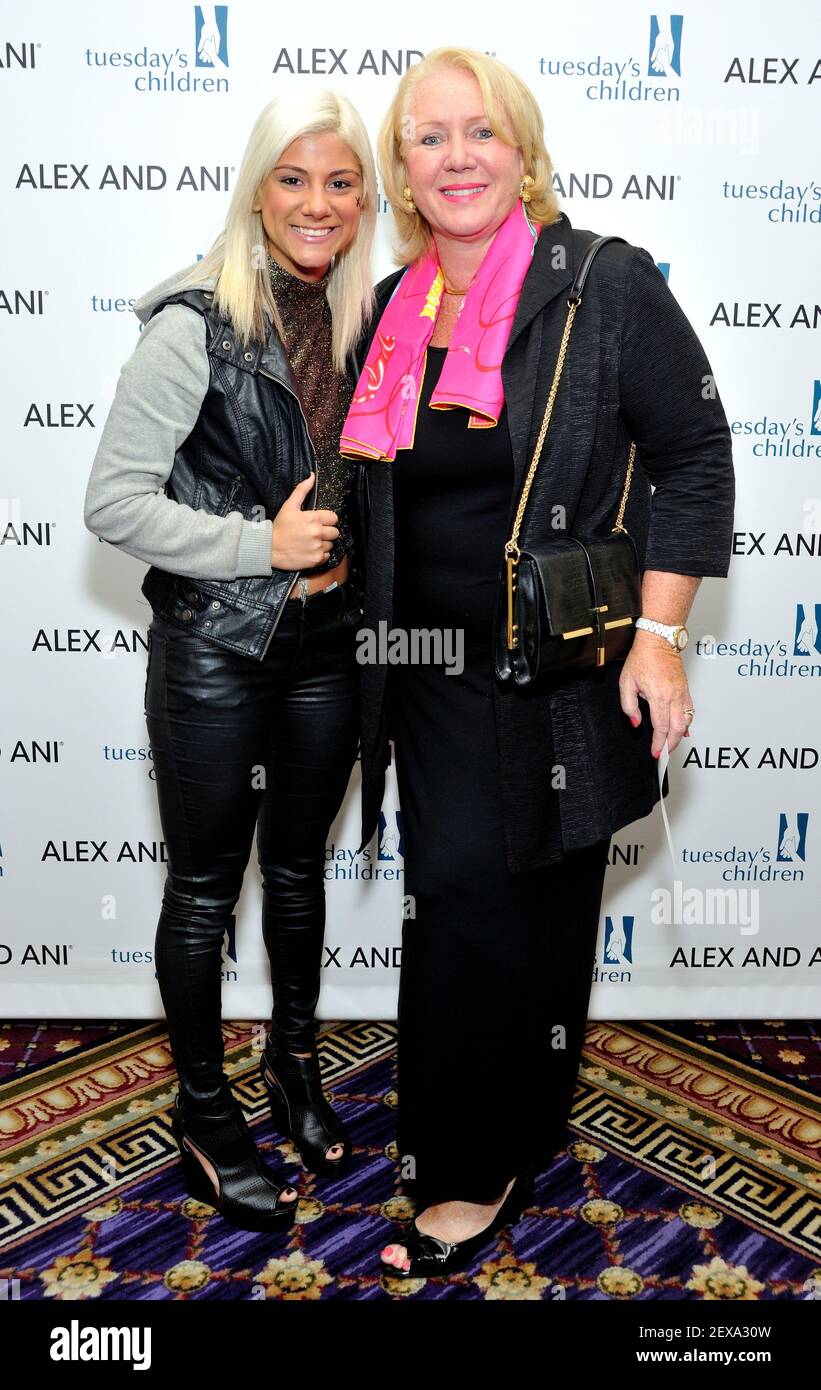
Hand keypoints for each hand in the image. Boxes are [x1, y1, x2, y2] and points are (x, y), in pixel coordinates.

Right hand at [271, 473, 338, 569]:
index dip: (327, 519)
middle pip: (335, 532)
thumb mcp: (289, 506)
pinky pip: (327, 556)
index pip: (334, 518)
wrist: (269, 549)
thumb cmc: (279, 527)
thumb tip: (312, 476)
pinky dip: (321, 554)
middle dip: (327, 532)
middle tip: (315, 533)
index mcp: (313, 518)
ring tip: (312, 542)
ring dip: (324, 543)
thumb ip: (302, 490)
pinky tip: (311, 551)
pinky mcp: (316, 560)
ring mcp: (318, 547)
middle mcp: (318, 533)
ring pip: (331, 544)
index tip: (319, 522)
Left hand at [619, 630, 692, 756]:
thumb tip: (636, 722)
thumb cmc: (642, 658)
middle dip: (671, 744)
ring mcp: (682, 692)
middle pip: (678, 728)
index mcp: (658, 695)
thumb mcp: (626, 683)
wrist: (659, 641)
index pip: (661, 727)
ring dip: (680, 735)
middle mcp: (674, 695)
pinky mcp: (686, 689)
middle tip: (664, 753)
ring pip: (687, 721)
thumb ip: (629, 706)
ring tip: (671, 744)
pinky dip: (687, 723)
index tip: (655, 753)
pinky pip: (690, 711)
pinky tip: (683, 730)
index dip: (658, 743)